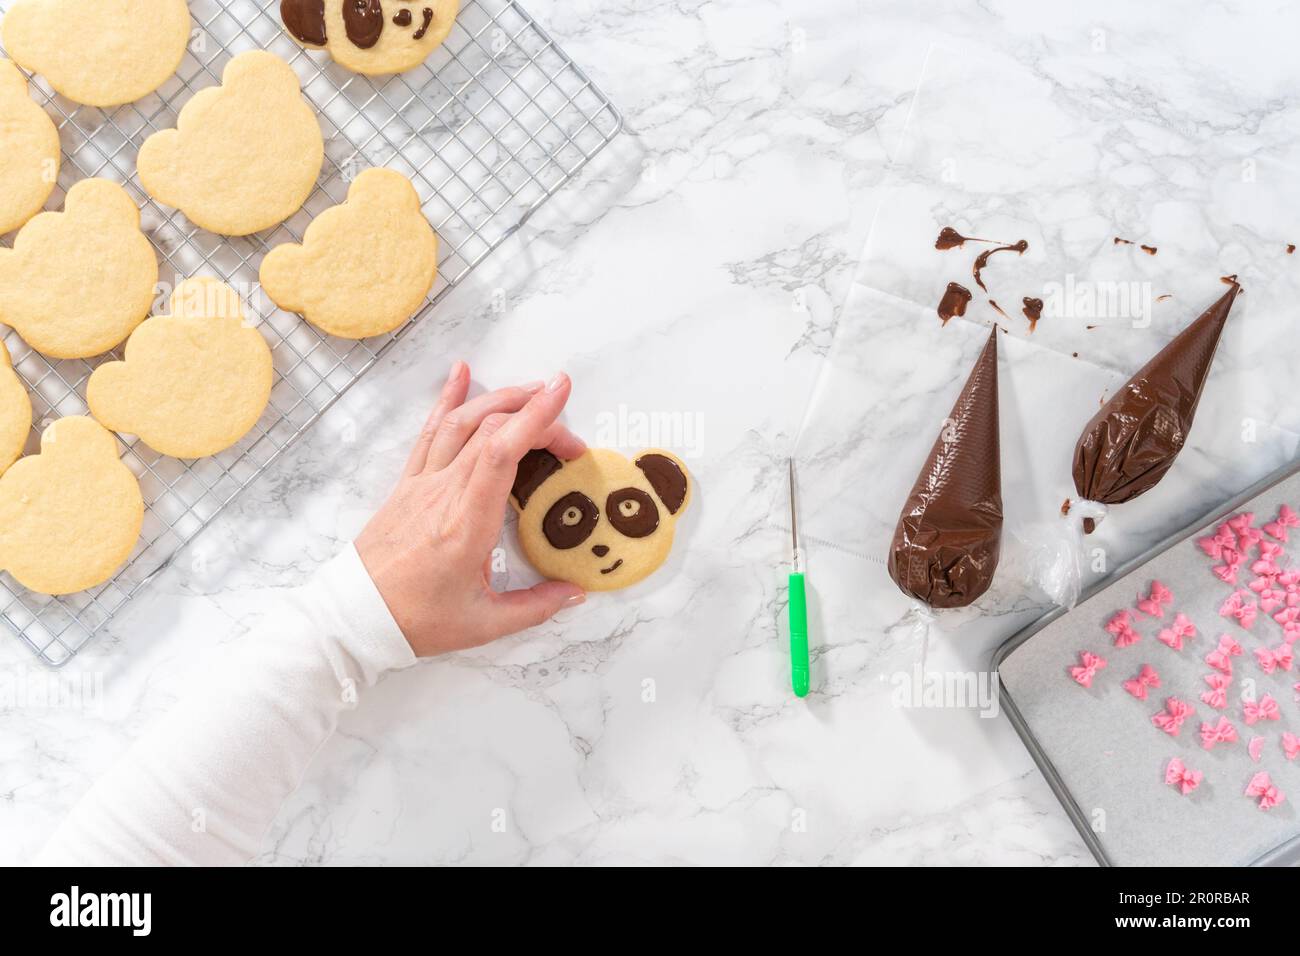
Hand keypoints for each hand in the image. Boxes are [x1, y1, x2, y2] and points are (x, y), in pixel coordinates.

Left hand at [355, 361, 587, 656]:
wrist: (354, 616)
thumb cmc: (414, 621)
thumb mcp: (483, 624)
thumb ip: (536, 607)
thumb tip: (575, 592)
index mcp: (466, 525)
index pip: (502, 454)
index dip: (533, 418)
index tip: (559, 394)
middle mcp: (444, 494)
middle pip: (491, 431)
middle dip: (535, 415)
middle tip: (569, 433)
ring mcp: (423, 484)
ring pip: (461, 423)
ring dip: (499, 399)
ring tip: (532, 390)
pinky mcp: (408, 484)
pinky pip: (430, 432)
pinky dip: (448, 398)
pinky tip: (461, 374)